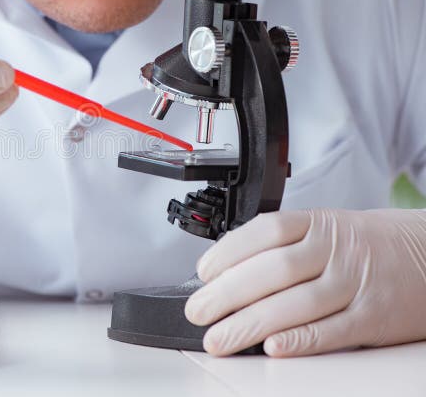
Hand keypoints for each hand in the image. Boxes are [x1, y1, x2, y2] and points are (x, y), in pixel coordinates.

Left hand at [185, 208, 425, 356]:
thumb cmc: (367, 245)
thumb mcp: (327, 228)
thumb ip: (285, 245)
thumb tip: (229, 271)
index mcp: (318, 224)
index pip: (266, 231)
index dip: (229, 251)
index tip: (202, 273)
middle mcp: (335, 250)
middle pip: (274, 270)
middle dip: (228, 294)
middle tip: (198, 312)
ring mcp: (356, 283)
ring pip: (297, 303)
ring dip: (251, 324)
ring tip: (219, 339)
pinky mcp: (375, 316)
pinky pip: (334, 330)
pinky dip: (301, 339)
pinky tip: (272, 347)